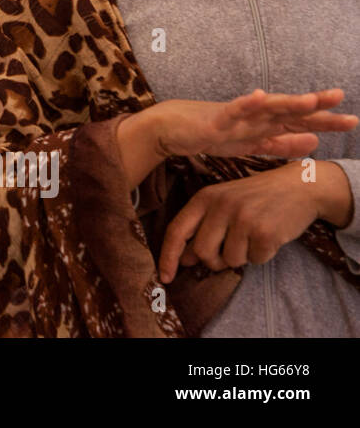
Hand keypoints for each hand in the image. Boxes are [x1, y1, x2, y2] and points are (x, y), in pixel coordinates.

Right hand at [155, 89, 353, 159]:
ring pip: (266, 108)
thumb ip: (281, 145)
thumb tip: (315, 143)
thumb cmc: (210, 134)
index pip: (300, 123)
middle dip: (315, 106)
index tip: (351, 120)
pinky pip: (232, 111)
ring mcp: (236, 116)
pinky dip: (245, 104)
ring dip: (287, 103)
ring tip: (309, 99)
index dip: (324, 121)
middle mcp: (254, 116)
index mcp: (264, 125)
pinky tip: (258, 96)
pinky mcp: (215, 120)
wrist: (170, 129)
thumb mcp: (251, 145)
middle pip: (290, 112)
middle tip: (341, 97)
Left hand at [157, 161, 343, 282]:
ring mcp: (243, 218)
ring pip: (230, 260)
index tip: (165, 277)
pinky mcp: (264, 232)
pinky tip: (269, 236)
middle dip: (214, 261)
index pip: (176, 231)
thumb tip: (184, 259)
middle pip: (202, 252)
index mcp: (205, 197)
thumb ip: (202, 227)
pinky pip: (255, 260)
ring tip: (253, 236)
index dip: (168, 257)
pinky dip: (262, 255)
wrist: (299, 186)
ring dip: (242, 256)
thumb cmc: (258, 198)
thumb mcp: (225, 203)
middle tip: (230, 252)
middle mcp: (220, 206)